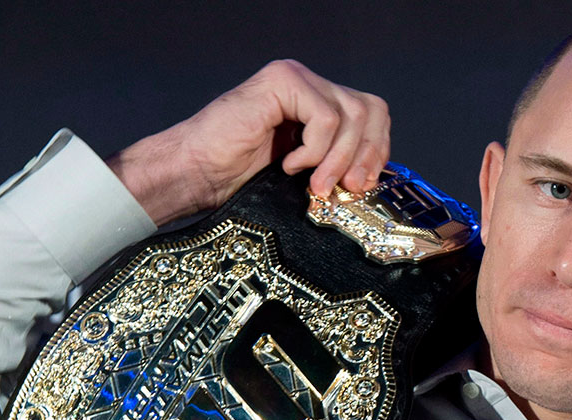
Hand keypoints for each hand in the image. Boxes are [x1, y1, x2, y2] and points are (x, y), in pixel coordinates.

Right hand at [108, 59, 391, 225]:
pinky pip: (325, 116)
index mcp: (318, 105)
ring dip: (339, 158)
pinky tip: (290, 165)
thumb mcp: (304, 176)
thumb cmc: (238, 180)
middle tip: (349, 188)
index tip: (364, 185)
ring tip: (314, 184)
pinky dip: (316, 149)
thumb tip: (374, 177)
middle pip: (370, 109)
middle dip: (366, 154)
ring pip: (351, 114)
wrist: (195, 175)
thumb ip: (337, 165)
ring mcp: (295, 79)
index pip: (372, 114)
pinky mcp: (282, 81)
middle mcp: (309, 85)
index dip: (377, 148)